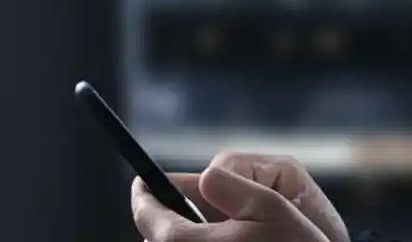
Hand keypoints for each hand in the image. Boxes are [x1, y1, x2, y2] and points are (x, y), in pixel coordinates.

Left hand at [131, 151, 349, 241]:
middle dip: (174, 213)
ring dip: (190, 233)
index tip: (143, 182)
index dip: (145, 192)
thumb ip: (228, 184)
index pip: (146, 213)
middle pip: (160, 234)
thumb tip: (203, 178)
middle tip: (199, 201)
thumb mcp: (268, 205)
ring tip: (228, 226)